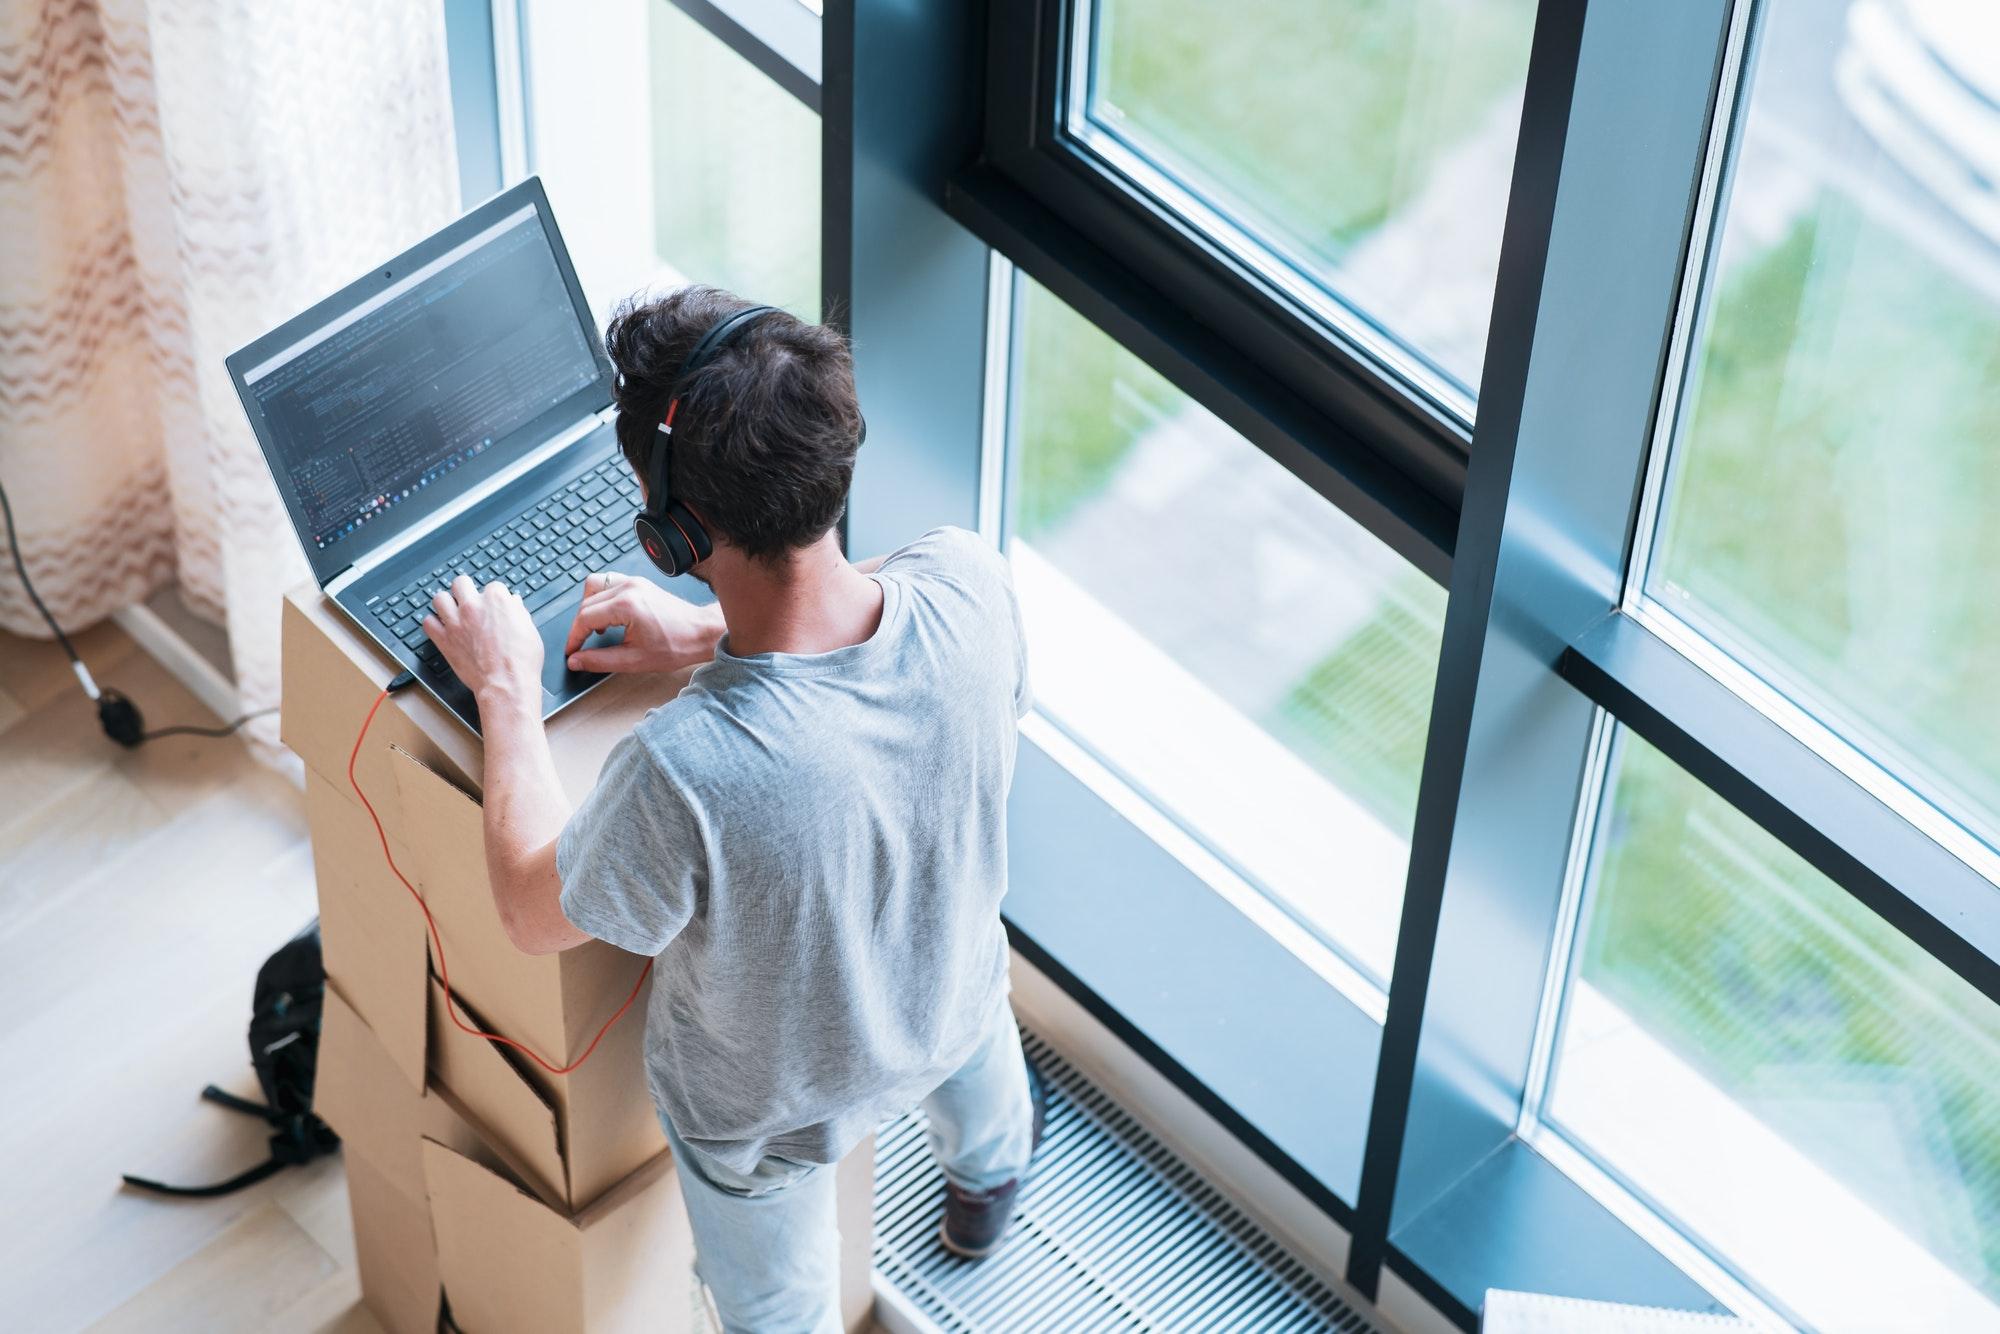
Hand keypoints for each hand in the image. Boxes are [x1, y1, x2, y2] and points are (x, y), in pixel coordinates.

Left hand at [423, 576, 543, 708]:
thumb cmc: (521, 661)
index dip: (494, 597)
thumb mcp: (529, 630)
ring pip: (439, 598)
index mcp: (497, 600)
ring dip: (445, 603)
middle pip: (461, 583)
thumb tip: (514, 604)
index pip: (492, 586)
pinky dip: (433, 624)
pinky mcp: (444, 639)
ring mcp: (456, 621)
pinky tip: (441, 627)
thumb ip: (518, 613)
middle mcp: (473, 606)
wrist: (506, 683)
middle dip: (465, 590)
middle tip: (468, 599)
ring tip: (451, 610)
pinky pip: (428, 622)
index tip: (494, 605)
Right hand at [564, 571, 724, 673]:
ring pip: (595, 586)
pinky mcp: (639, 583)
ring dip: (589, 607)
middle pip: (586, 602)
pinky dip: (602, 598)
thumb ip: (600, 660)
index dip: (574, 637)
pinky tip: (609, 616)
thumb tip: (576, 660)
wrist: (700, 633)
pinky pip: (609, 583)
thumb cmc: (676, 645)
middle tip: (581, 645)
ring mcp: (634, 582)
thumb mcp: (634, 660)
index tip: (572, 651)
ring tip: (597, 629)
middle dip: (579, 625)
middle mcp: (629, 588)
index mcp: (626, 605)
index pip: (584, 617)